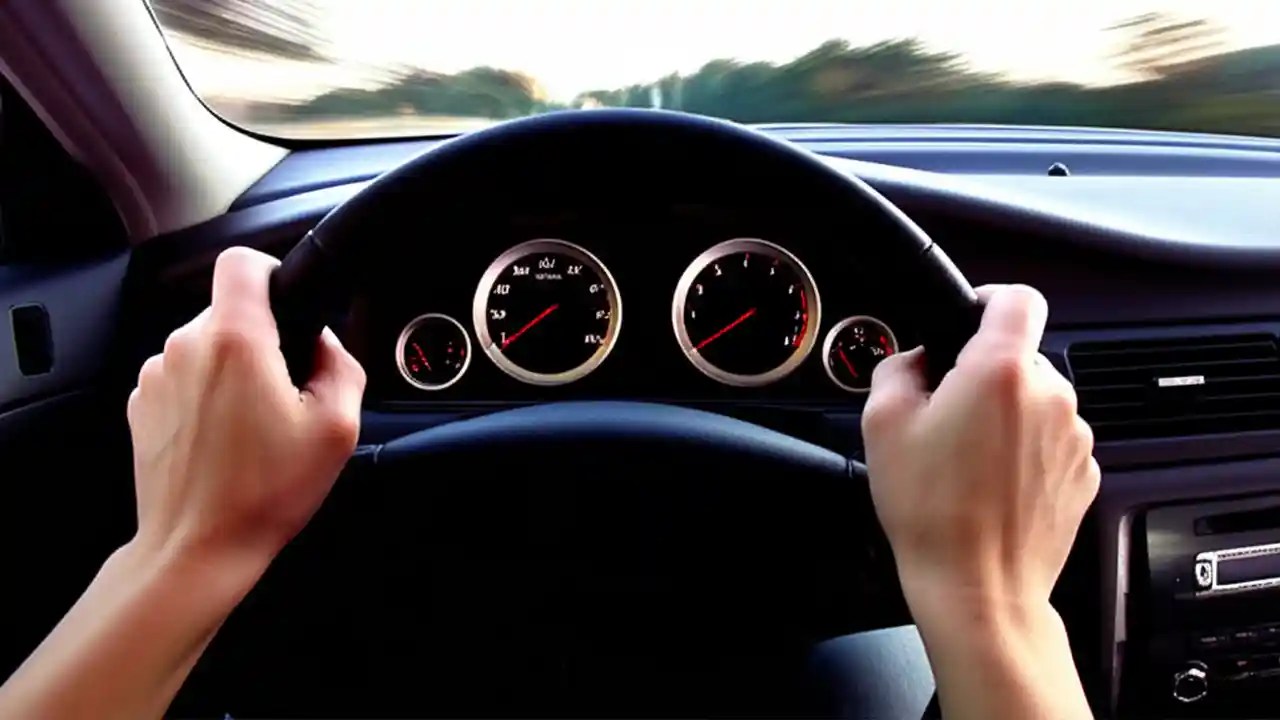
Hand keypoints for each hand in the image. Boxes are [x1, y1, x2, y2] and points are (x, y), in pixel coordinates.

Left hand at [127, 247, 365, 571]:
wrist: (198, 548)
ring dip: (232, 371)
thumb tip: (326, 342)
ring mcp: (156, 376)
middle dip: (262, 341)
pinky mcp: (140, 404)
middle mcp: (187, 348)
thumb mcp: (337, 428)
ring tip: (254, 426)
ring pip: (206, 346)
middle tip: (285, 394)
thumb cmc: (264, 493)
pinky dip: (206, 396)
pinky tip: (225, 439)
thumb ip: (342, 365)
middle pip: (230, 310)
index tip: (287, 301)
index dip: (270, 271)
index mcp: (237, 341)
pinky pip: (183, 377)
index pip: (242, 262)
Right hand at [862, 284, 1097, 620]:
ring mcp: (1075, 437)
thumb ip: (895, 368)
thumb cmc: (932, 512)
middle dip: (984, 374)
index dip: (990, 298)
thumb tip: (912, 359)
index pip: (1018, 298)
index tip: (970, 315)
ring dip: (1007, 416)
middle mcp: (1050, 396)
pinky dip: (1026, 451)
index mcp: (1000, 371)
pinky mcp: (1085, 473)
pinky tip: (991, 483)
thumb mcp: (881, 425)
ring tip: (967, 459)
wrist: (979, 588)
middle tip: (945, 414)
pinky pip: (1052, 441)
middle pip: (1021, 356)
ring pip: (1037, 401)